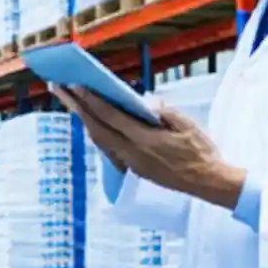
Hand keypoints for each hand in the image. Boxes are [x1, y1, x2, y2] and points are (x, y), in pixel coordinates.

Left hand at [51, 85, 245, 208]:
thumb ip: (164, 112)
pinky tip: (94, 123)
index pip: (111, 117)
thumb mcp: (187, 125)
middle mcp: (131, 153)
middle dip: (76, 107)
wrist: (207, 182)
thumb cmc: (201, 152)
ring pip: (99, 140)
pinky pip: (109, 149)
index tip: (75, 85)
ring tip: (71, 102)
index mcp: (144, 140)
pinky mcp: (134, 169)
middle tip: (59, 88)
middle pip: (96, 128)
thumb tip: (145, 104)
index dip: (91, 100)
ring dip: (84, 120)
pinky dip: (98, 134)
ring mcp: (131, 163)